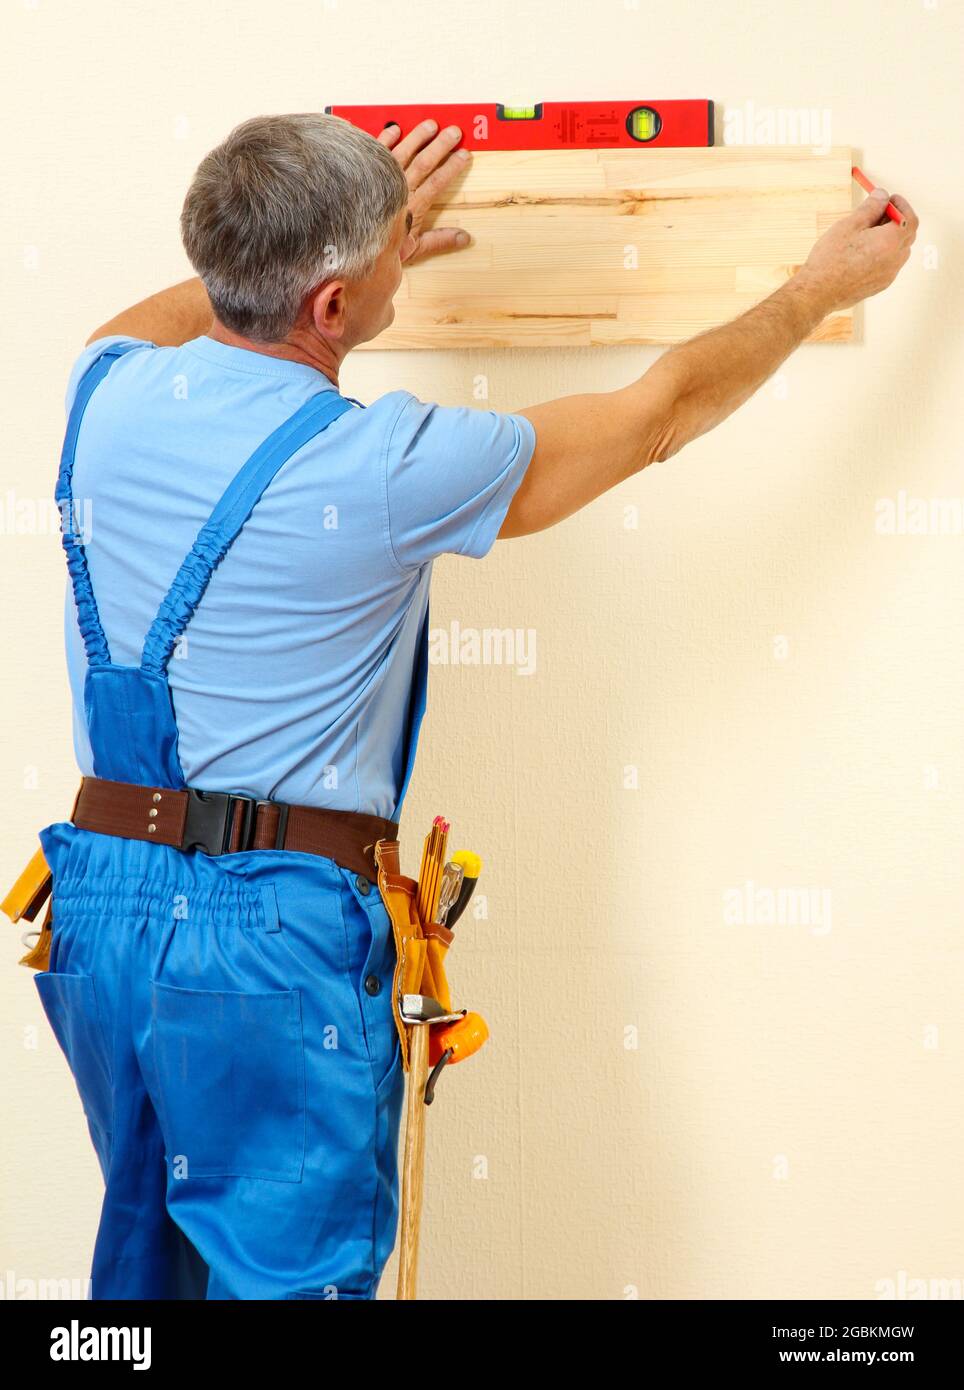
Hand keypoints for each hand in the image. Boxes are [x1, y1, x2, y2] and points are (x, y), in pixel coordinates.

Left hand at [378, 120, 472, 263]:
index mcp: (412, 206)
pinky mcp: (365, 171)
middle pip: (424, 162)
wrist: (351, 244)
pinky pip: (377, 151)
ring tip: (430, 125)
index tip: (464, 155)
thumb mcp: (413, 249)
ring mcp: (381, 177)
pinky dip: (385, 138)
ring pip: (403, 152)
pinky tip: (395, 129)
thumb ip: (439, 241)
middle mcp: (398, 188)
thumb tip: (464, 238)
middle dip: (441, 145)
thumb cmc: (378, 248)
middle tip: (454, 132)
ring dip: (417, 137)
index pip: (437, 182)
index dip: (452, 168)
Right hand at [797, 187, 917, 313]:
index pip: (910, 219)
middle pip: (907, 235)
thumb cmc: (830, 261)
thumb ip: (870, 208)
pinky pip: (890, 265)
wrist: (818, 292)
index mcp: (889, 242)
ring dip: (892, 238)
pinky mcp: (880, 285)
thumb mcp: (849, 225)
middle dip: (898, 220)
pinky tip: (866, 251)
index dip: (903, 206)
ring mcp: (888, 275)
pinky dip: (885, 253)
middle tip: (880, 212)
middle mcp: (894, 260)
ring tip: (870, 233)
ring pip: (899, 251)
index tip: (891, 200)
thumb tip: (882, 196)